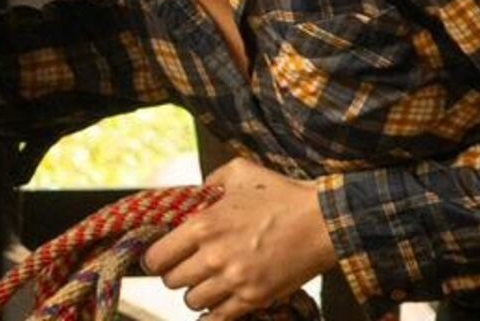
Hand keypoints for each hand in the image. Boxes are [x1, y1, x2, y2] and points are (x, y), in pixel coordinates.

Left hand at [142, 158, 338, 319]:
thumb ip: (208, 183)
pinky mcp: (256, 298)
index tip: (161, 257)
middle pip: (171, 282)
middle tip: (187, 267)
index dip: (155, 259)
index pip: (157, 257)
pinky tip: (219, 303)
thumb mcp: (238, 173)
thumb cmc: (281, 194)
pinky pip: (219, 318)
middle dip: (176, 274)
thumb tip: (192, 195)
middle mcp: (214, 256)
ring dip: (196, 293)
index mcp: (203, 225)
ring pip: (192, 301)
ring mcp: (235, 280)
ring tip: (208, 282)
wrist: (324, 222)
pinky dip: (214, 313)